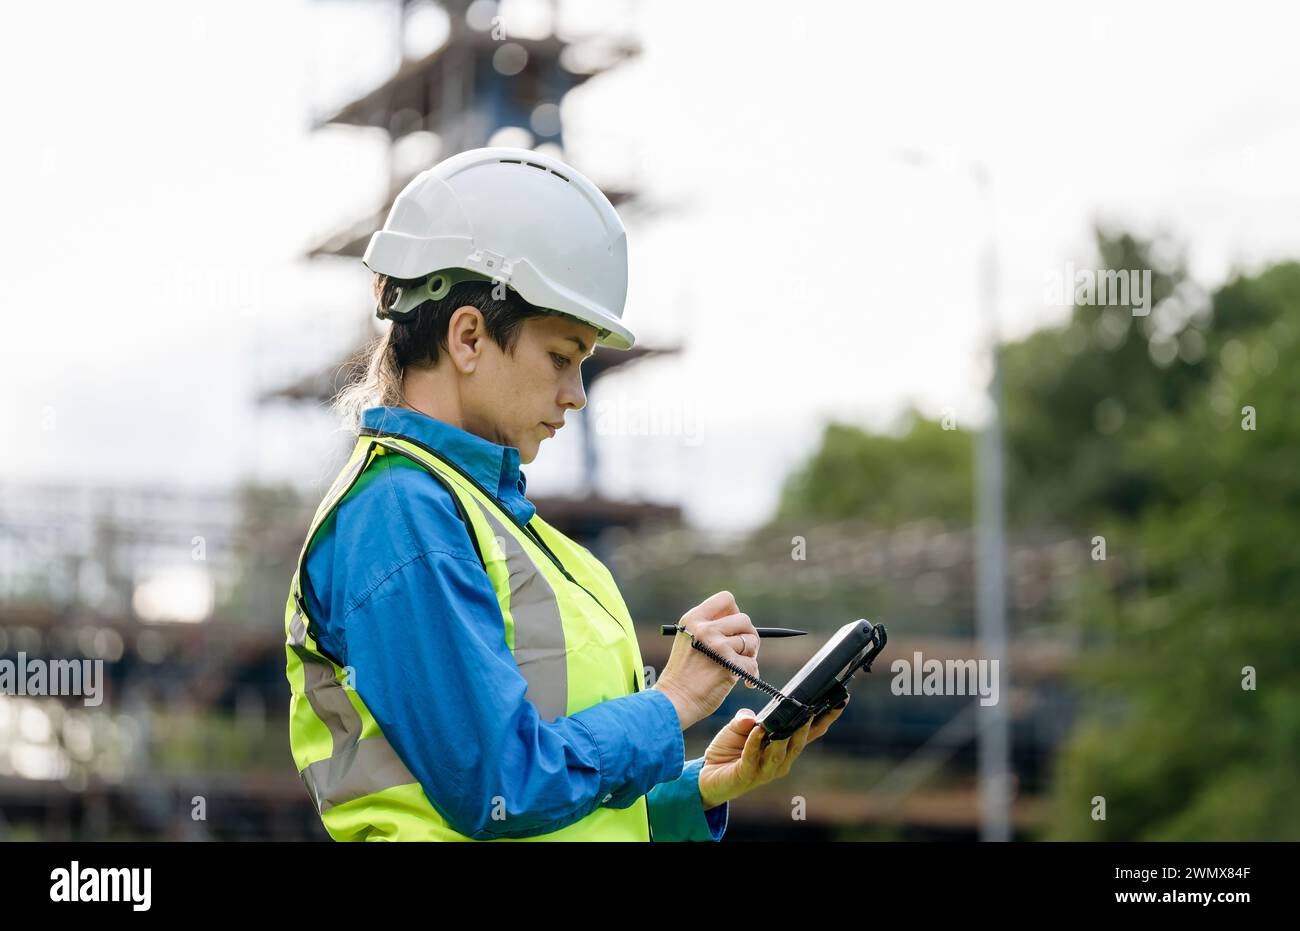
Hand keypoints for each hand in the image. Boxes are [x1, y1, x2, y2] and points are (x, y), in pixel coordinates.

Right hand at [652, 591, 759, 729]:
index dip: (735, 612)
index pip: (726, 599)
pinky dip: (752, 674)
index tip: (733, 628)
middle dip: (748, 635)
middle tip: (742, 651)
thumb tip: (743, 625)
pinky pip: (753, 663)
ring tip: (739, 666)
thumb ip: (710, 628)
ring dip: (750, 655)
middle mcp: (705, 629)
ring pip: (751, 640)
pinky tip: (743, 681)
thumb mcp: (688, 640)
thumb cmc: (684, 675)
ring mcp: (718, 646)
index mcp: (694, 619)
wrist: (674, 701)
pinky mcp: (729, 664)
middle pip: (744, 619)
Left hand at [697, 697, 849, 809]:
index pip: (809, 731)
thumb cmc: (727, 751)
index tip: (840, 700)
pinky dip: (756, 743)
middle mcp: (781, 760)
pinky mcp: (747, 775)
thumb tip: (752, 717)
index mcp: (784, 746)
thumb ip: (747, 720)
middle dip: (812, 722)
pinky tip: (758, 730)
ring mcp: (766, 770)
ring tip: (796, 716)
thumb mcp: (738, 729)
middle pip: (801, 740)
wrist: (707, 777)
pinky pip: (754, 757)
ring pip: (782, 750)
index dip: (826, 717)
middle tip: (819, 704)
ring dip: (789, 733)